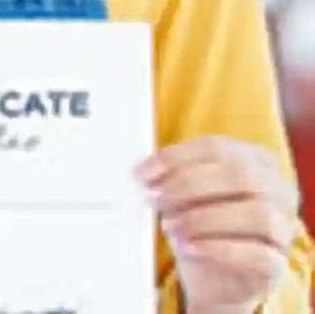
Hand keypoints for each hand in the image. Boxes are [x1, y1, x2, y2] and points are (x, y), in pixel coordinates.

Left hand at [137, 136, 299, 313]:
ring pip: (256, 213)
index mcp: (255, 161)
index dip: (176, 158)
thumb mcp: (184, 197)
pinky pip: (258, 254)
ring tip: (169, 226)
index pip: (216, 148)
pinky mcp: (276, 264)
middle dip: (190, 185)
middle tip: (155, 199)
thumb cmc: (202, 226)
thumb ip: (170, 181)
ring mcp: (283, 228)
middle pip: (240, 175)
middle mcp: (277, 190)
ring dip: (204, 217)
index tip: (143, 173)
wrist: (216, 278)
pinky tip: (189, 247)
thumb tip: (145, 175)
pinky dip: (219, 249)